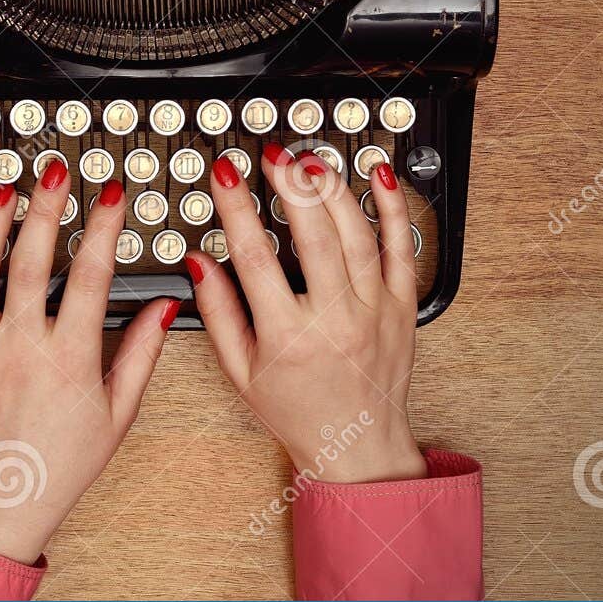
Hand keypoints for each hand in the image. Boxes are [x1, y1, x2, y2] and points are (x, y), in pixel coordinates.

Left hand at [0, 160, 178, 563]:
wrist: (3, 502)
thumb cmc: (61, 462)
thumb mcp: (118, 413)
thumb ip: (142, 354)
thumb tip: (165, 306)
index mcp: (68, 360)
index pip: (90, 279)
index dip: (103, 230)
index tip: (111, 195)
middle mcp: (18, 348)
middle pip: (30, 264)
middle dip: (45, 208)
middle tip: (54, 171)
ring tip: (3, 192)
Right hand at [188, 143, 426, 483]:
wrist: (358, 446)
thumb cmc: (298, 411)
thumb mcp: (240, 371)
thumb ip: (218, 312)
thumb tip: (199, 262)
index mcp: (289, 338)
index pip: (255, 258)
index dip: (237, 210)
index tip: (226, 175)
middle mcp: (335, 322)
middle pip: (313, 238)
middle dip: (290, 186)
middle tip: (273, 154)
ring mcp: (375, 312)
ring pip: (357, 236)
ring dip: (333, 190)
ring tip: (310, 161)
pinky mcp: (402, 308)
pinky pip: (401, 249)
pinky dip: (392, 207)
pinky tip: (378, 175)